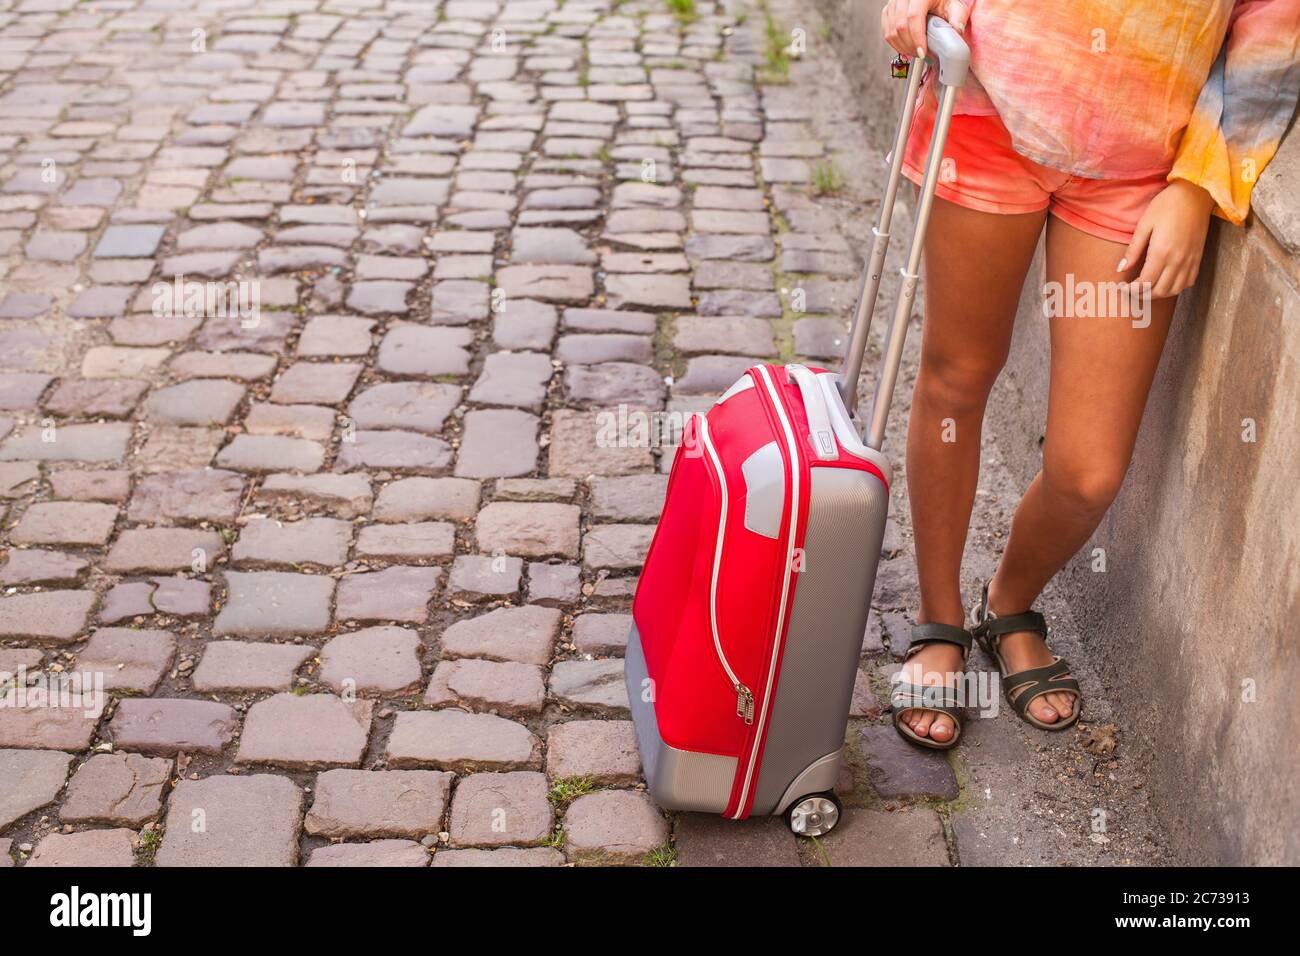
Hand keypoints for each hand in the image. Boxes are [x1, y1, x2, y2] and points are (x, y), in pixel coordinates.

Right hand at [881, 0, 968, 59]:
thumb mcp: (954, 6)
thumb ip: (957, 18)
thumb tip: (956, 32)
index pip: (914, 16)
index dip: (917, 38)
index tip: (923, 52)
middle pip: (900, 26)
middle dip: (910, 46)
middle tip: (922, 55)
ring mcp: (893, 3)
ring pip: (891, 31)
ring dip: (902, 47)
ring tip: (915, 52)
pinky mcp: (887, 10)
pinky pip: (886, 32)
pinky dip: (895, 44)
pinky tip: (906, 47)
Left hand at [1119, 180, 1215, 298]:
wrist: (1196, 193)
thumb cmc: (1167, 205)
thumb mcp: (1144, 224)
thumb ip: (1133, 249)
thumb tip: (1121, 269)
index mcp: (1161, 252)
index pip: (1145, 283)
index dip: (1132, 290)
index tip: (1123, 288)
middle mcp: (1178, 260)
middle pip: (1159, 291)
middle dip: (1142, 295)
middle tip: (1131, 290)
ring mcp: (1190, 260)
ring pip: (1174, 290)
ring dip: (1158, 294)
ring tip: (1146, 288)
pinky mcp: (1198, 258)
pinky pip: (1188, 282)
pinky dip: (1175, 287)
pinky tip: (1165, 281)